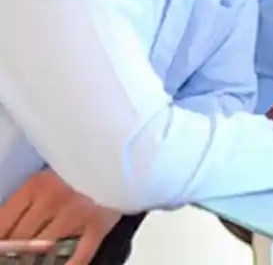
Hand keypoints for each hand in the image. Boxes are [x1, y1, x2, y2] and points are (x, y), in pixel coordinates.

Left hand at [0, 169, 120, 264]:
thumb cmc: (89, 159)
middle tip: (16, 251)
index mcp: (37, 184)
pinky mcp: (99, 224)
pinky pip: (79, 254)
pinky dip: (70, 264)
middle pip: (20, 238)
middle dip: (15, 248)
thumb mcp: (53, 169)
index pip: (3, 220)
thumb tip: (11, 223)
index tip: (2, 242)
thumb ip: (32, 194)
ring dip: (37, 257)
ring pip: (44, 248)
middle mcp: (53, 199)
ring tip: (35, 257)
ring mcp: (77, 214)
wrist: (125, 154)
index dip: (0, 236)